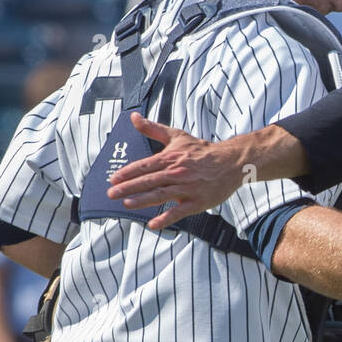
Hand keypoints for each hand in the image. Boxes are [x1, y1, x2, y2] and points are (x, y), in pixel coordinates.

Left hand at [106, 113, 247, 228]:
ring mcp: (187, 188)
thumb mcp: (177, 136)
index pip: (145, 166)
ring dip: (143, 200)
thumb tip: (133, 117)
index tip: (113, 179)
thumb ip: (153, 129)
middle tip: (111, 194)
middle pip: (149, 181)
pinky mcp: (197, 202)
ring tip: (127, 204)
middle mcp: (177, 173)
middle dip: (128, 187)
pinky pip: (179, 211)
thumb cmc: (202, 151)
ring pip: (161, 195)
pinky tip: (153, 224)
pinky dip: (166, 218)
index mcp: (171, 158)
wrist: (231, 162)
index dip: (128, 173)